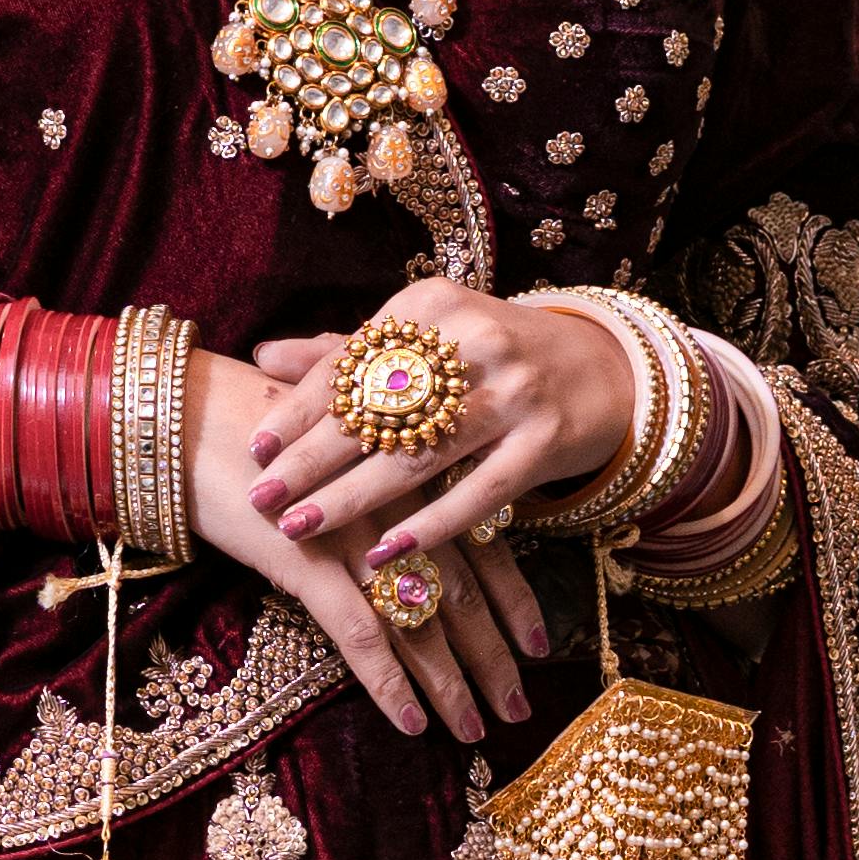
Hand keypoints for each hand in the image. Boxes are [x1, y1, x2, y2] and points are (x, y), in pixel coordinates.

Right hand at [183, 345, 549, 743]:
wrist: (185, 414)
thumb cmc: (256, 422)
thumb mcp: (338, 443)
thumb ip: (378, 473)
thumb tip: (398, 519)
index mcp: (411, 473)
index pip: (485, 544)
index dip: (515, 600)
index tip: (539, 645)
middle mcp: (397, 506)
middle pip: (464, 594)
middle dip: (495, 658)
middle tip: (517, 710)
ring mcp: (357, 534)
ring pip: (424, 621)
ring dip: (453, 684)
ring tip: (473, 730)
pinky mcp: (310, 563)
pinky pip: (363, 635)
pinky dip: (390, 684)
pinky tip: (411, 724)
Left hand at [247, 278, 639, 608]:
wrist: (602, 368)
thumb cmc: (492, 358)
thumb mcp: (426, 338)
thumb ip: (348, 354)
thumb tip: (264, 359)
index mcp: (431, 306)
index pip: (350, 363)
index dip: (299, 411)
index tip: (257, 450)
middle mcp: (473, 342)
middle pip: (376, 411)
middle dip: (312, 461)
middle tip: (264, 499)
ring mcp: (513, 393)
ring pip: (418, 456)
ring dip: (353, 498)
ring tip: (303, 528)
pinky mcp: (544, 441)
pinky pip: (477, 494)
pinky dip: (429, 526)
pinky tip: (387, 553)